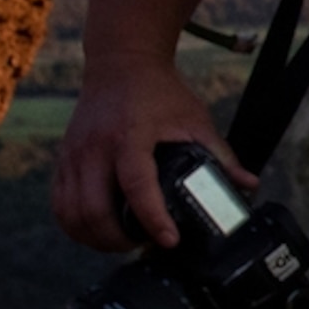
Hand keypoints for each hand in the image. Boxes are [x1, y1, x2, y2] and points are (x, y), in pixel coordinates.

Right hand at [55, 61, 245, 251]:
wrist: (121, 63)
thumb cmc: (161, 93)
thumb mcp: (195, 119)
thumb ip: (221, 155)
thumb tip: (249, 185)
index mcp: (131, 135)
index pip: (136, 183)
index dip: (152, 217)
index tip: (168, 240)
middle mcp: (95, 147)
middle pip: (93, 209)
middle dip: (118, 239)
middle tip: (143, 244)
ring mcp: (73, 155)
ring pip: (71, 214)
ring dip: (94, 238)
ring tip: (122, 242)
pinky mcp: (62, 160)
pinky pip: (58, 205)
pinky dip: (75, 226)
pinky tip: (97, 231)